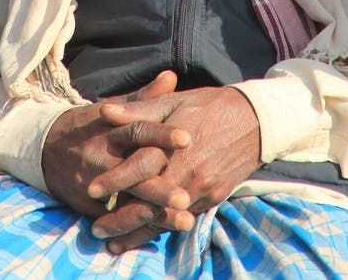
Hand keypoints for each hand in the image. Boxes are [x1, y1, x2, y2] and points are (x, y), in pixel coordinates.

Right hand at [41, 70, 191, 221]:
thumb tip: (172, 76)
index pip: (138, 129)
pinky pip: (115, 219)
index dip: (163, 133)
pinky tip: (162, 235)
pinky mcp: (88, 206)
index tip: (188, 138)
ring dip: (156, 214)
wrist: (47, 149)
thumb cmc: (93, 126)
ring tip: (185, 221)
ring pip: (127, 201)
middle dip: (161, 188)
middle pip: (134, 173)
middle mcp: (102, 157)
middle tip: (187, 198)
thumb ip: (146, 98)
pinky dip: (138, 229)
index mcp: (112, 129)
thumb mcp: (115, 108)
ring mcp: (94, 184)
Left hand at [91, 86, 260, 252]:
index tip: (91, 192)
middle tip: (96, 231)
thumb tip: (106, 113)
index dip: (112, 182)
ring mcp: (202, 189)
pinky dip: (163, 229)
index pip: (136, 169)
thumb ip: (139, 111)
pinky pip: (184, 219)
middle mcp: (188, 173)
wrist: (256, 120)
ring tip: (115, 243)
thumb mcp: (173, 103)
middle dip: (120, 220)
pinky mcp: (214, 198)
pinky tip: (147, 235)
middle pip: (148, 204)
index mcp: (174, 147)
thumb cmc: (209, 106)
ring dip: (139, 232)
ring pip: (165, 219)